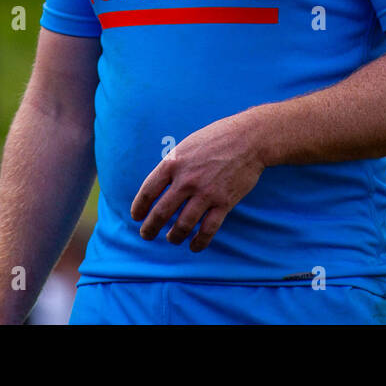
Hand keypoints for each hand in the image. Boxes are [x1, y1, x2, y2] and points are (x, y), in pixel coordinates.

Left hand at [130, 114, 265, 252]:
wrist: (248, 139)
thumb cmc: (215, 139)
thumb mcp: (186, 146)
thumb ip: (172, 166)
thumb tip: (159, 187)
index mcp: (173, 163)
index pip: (148, 191)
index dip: (139, 207)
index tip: (136, 217)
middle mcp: (186, 180)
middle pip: (161, 212)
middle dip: (150, 228)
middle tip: (146, 235)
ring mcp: (206, 193)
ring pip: (183, 225)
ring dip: (174, 236)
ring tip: (171, 239)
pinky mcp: (224, 202)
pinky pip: (208, 229)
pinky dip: (200, 241)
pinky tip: (194, 246)